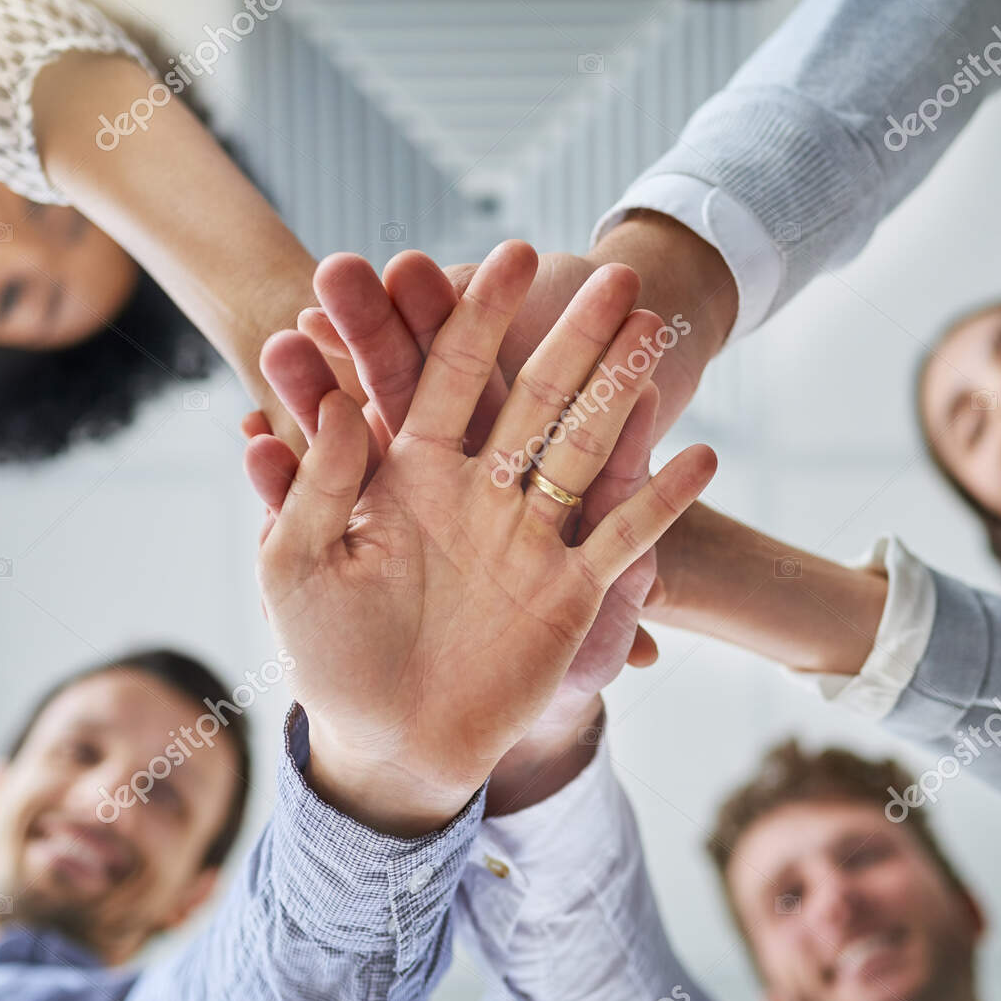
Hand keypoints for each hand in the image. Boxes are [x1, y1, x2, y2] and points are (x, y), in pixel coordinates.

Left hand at [245, 241, 716, 835]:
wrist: (388, 743)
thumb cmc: (329, 657)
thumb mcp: (296, 569)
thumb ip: (314, 490)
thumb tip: (332, 409)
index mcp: (409, 475)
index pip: (444, 378)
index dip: (476, 319)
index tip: (511, 257)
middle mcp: (478, 492)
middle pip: (531, 397)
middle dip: (571, 338)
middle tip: (613, 276)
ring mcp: (529, 537)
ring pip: (585, 449)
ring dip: (624, 396)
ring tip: (662, 335)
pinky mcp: (569, 591)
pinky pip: (622, 538)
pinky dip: (661, 504)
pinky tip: (704, 458)